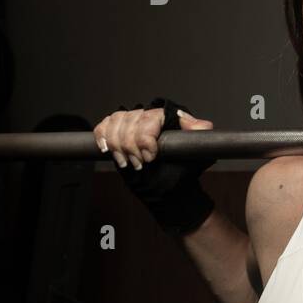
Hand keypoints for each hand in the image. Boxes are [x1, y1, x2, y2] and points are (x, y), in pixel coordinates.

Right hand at [94, 97, 215, 234]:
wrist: (169, 185)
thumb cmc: (183, 168)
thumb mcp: (197, 152)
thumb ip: (200, 134)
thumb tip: (198, 123)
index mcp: (167, 117)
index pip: (151, 116)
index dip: (145, 137)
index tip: (150, 156)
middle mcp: (148, 117)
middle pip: (130, 119)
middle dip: (132, 146)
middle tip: (140, 164)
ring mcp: (132, 123)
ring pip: (115, 122)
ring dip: (118, 145)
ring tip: (128, 162)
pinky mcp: (117, 132)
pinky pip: (104, 126)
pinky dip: (102, 137)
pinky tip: (107, 150)